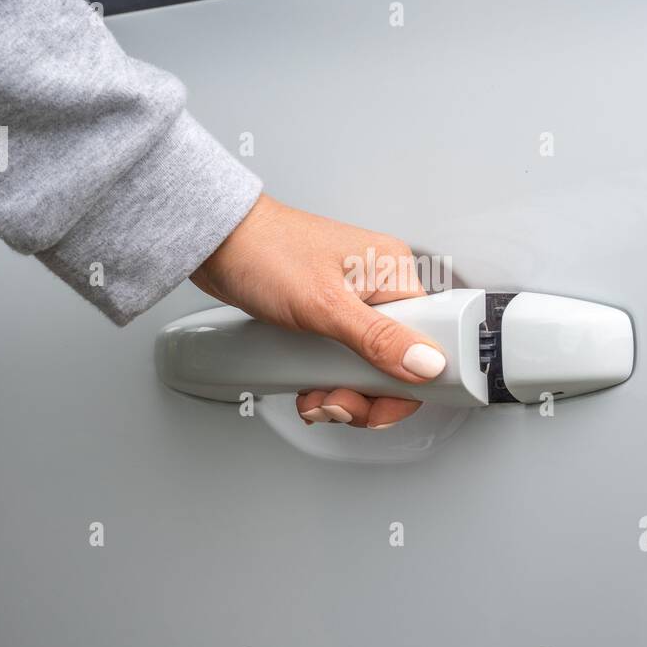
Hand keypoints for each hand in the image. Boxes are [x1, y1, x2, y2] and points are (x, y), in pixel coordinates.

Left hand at [190, 194, 445, 427]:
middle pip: (399, 360)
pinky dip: (329, 382)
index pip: (430, 338)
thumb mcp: (324, 305)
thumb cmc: (264, 251)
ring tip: (317, 398)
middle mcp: (378, 287)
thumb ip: (377, 338)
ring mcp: (353, 303)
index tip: (383, 401)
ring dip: (345, 394)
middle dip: (368, 394)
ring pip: (369, 367)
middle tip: (339, 403)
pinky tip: (310, 390)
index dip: (413, 379)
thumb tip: (427, 362)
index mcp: (393, 272)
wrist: (216, 242)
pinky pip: (344, 361)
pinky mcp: (328, 316)